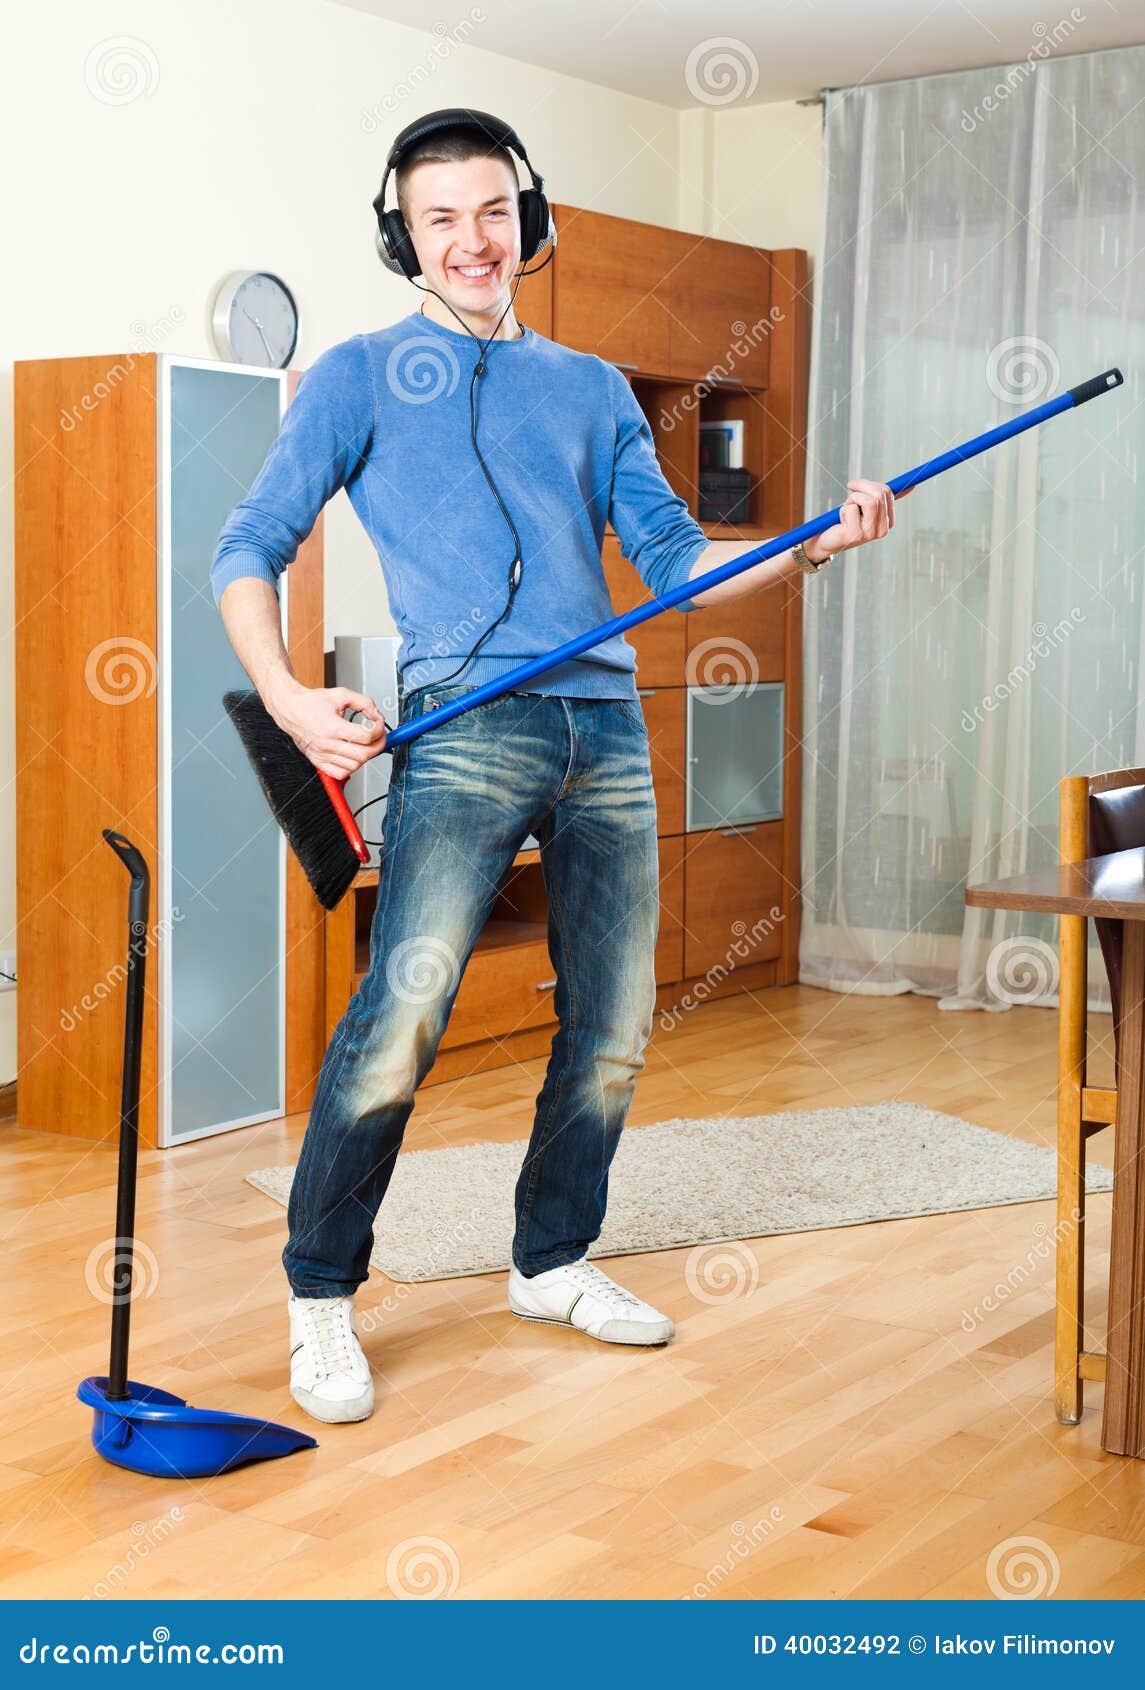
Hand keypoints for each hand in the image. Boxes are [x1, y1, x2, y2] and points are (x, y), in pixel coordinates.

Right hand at [268, 682, 386, 779]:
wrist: (290, 709)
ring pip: (354, 766)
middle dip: (376, 746)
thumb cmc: (311, 703)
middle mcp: (326, 744)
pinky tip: (351, 755)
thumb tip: (377, 715)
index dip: (378, 731)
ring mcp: (321, 755)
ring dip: (364, 756)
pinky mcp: (317, 761)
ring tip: (364, 745)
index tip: (378, 726)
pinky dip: (350, 767)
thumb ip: (364, 702)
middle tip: (378, 737)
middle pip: (363, 755)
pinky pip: (340, 773)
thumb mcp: (341, 694)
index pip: (366, 737)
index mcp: (332, 727)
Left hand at [804, 478, 910, 564]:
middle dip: (861, 485)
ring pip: (867, 500)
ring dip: (852, 498)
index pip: (887, 493)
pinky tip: (841, 521)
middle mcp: (882, 530)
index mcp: (889, 522)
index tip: (856, 486)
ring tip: (846, 508)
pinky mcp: (855, 535)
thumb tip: (911, 486)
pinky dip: (842, 509)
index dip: (870, 485)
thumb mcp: (866, 507)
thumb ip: (883, 498)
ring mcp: (869, 534)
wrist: (827, 541)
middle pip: (880, 493)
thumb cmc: (847, 521)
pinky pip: (851, 508)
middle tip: (849, 488)